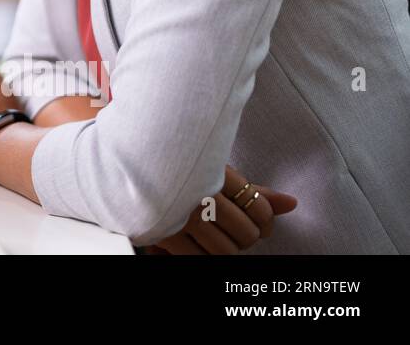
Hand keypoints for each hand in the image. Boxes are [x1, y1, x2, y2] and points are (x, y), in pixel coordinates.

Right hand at [143, 165, 297, 253]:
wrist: (129, 161)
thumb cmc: (177, 163)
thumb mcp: (214, 168)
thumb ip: (251, 189)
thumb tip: (292, 204)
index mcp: (215, 172)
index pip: (259, 209)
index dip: (265, 220)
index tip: (256, 218)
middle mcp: (200, 195)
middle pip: (246, 234)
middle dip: (247, 236)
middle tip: (235, 226)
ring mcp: (182, 216)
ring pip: (226, 251)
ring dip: (227, 248)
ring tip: (217, 235)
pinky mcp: (164, 232)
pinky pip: (198, 259)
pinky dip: (204, 255)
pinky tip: (199, 241)